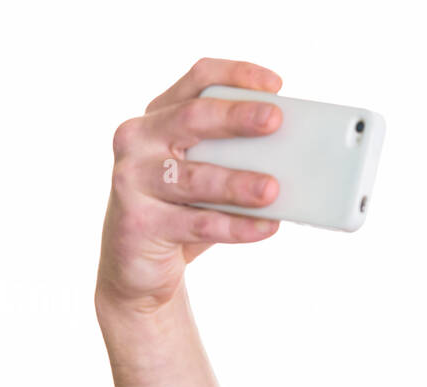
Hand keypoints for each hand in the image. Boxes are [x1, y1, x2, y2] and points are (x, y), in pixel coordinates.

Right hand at [95, 57, 283, 315]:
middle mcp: (138, 139)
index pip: (198, 80)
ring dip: (237, 183)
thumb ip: (234, 160)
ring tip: (273, 189)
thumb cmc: (182, 214)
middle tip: (275, 119)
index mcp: (160, 117)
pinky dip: (236, 227)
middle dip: (236, 117)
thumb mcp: (206, 178)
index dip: (235, 75)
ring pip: (194, 178)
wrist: (139, 270)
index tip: (276, 85)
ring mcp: (131, 180)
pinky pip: (197, 224)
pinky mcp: (137, 224)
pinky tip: (265, 227)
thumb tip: (295, 159)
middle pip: (191, 118)